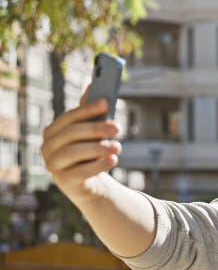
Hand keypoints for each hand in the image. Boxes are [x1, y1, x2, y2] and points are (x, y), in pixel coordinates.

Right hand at [40, 87, 121, 205]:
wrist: (90, 184)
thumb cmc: (89, 153)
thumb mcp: (90, 133)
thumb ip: (89, 113)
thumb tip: (92, 85)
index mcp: (53, 132)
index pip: (69, 118)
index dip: (88, 109)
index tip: (107, 103)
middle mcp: (47, 147)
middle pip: (71, 133)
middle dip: (96, 128)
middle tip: (117, 127)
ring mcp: (53, 165)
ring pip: (74, 152)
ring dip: (98, 147)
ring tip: (117, 147)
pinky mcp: (64, 182)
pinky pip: (81, 171)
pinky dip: (98, 165)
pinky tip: (112, 160)